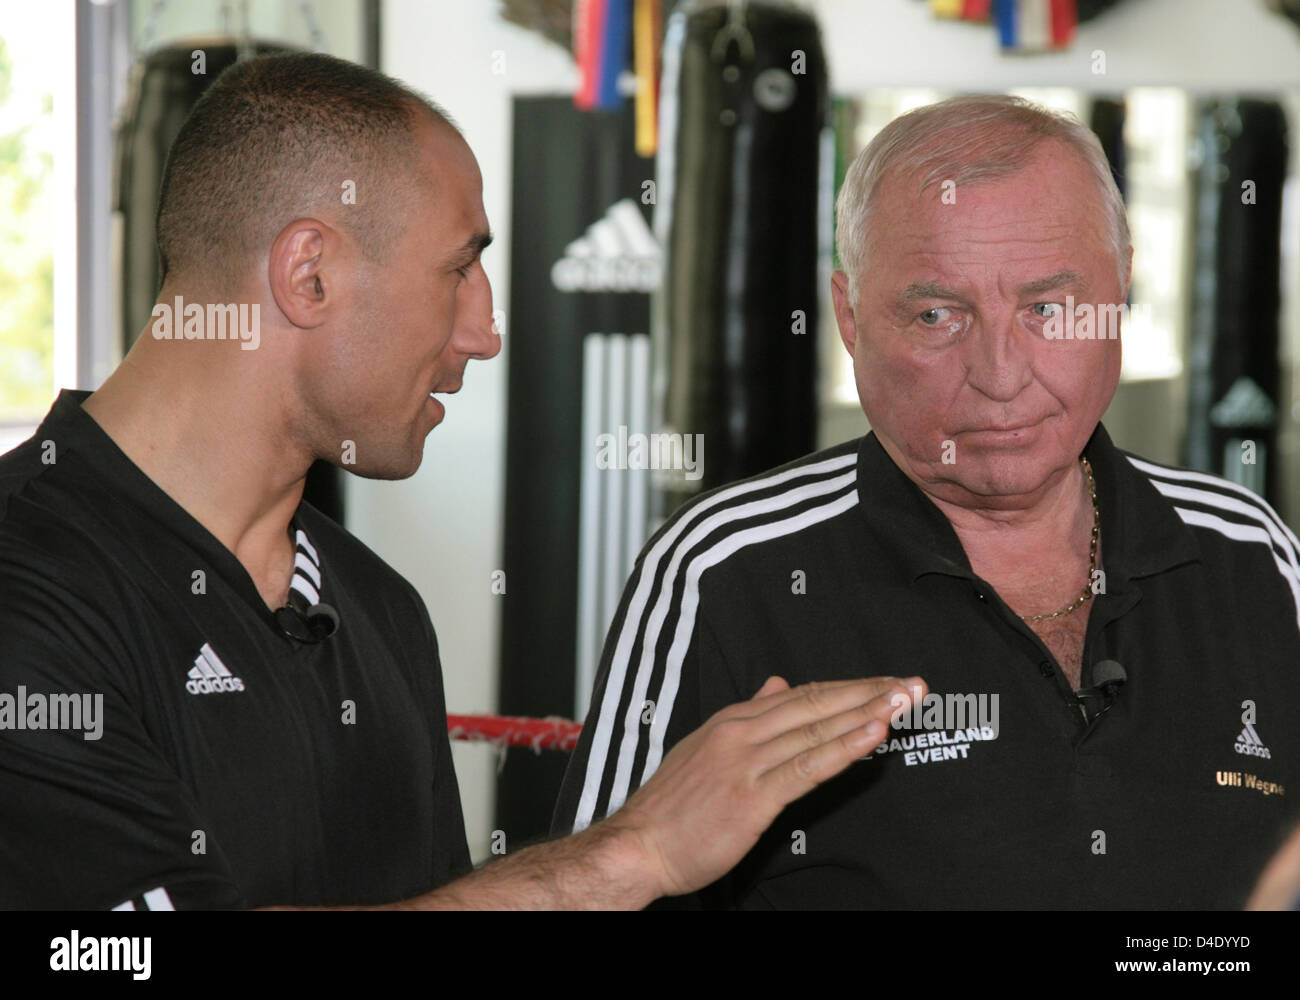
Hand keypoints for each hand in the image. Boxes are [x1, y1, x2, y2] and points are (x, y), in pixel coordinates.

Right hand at [602, 674, 926, 898]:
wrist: (638, 844)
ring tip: (904, 700)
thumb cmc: (670, 807)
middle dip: (868, 690)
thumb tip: (776, 686)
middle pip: (817, 703)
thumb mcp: (704, 747)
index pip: (802, 695)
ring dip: (867, 711)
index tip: (883, 682)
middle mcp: (741, 733)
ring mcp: (747, 762)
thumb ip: (746, 717)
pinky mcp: (753, 795)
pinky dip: (844, 747)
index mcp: (732, 721)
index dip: (847, 687)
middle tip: (911, 683)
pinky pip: (807, 766)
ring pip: (817, 729)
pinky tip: (873, 733)